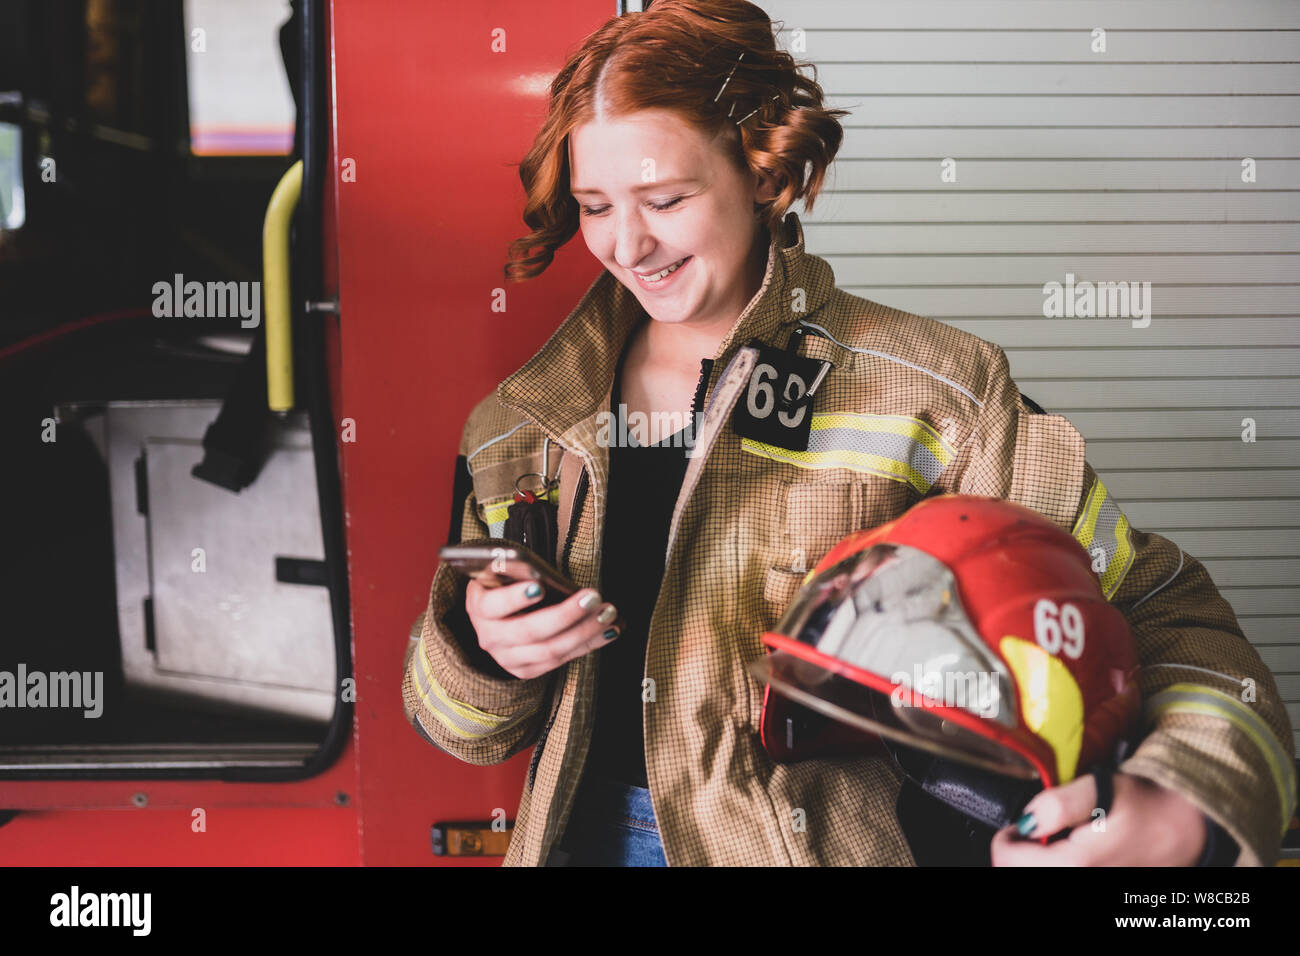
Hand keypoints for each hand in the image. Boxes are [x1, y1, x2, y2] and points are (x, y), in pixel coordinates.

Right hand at [464, 578, 620, 679]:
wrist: (496, 615)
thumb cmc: (507, 584)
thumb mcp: (505, 573)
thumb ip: (519, 571)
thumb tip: (546, 575)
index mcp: (478, 606)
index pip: (494, 604)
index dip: (514, 597)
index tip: (539, 586)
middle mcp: (489, 637)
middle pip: (529, 631)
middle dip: (565, 614)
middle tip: (593, 597)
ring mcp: (507, 658)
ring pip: (549, 650)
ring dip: (584, 632)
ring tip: (608, 613)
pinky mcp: (525, 670)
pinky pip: (560, 661)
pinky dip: (588, 645)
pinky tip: (609, 631)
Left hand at [990, 772, 1207, 865]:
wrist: (1196, 828)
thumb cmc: (1151, 804)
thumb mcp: (1102, 790)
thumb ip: (1058, 804)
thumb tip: (1026, 821)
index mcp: (1077, 865)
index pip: (1010, 863)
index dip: (1005, 840)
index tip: (1014, 825)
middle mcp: (1085, 883)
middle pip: (1026, 874)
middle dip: (1021, 854)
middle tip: (1032, 831)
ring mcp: (1099, 886)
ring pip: (1048, 876)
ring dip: (1040, 861)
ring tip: (1055, 840)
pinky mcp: (1110, 884)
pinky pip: (1069, 876)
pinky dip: (1061, 864)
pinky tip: (1074, 851)